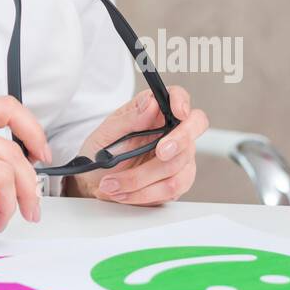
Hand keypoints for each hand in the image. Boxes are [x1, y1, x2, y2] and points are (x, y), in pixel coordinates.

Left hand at [65, 86, 208, 204]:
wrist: (95, 180)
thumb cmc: (103, 150)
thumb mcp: (108, 131)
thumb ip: (131, 117)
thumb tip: (151, 102)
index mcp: (154, 111)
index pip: (178, 96)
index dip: (182, 101)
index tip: (179, 111)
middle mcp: (171, 131)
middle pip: (193, 128)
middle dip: (178, 141)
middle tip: (160, 152)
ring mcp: (179, 157)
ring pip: (177, 165)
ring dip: (141, 178)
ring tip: (113, 183)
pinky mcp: (178, 181)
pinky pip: (171, 188)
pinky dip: (143, 193)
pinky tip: (124, 192)